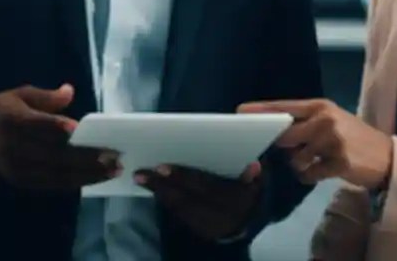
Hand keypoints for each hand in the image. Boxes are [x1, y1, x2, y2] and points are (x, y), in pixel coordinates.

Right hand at [0, 83, 118, 189]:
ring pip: (55, 174)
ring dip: (86, 174)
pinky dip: (72, 182)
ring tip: (111, 171)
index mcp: (13, 120)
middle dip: (86, 158)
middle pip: (53, 154)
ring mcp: (17, 167)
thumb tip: (70, 91)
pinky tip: (92, 179)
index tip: (77, 129)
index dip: (55, 127)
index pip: (37, 125)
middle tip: (114, 157)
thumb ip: (46, 96)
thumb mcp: (19, 95)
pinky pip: (49, 184)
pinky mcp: (19, 180)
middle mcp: (15, 146)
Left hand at [134, 162, 263, 240]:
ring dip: (159, 192)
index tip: (162, 167)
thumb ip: (254, 175)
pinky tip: (152, 187)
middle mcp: (220, 218)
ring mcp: (208, 226)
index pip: (206, 189)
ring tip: (140, 177)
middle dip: (163, 185)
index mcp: (236, 203)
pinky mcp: (199, 230)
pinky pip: (179, 214)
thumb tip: (255, 166)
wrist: (248, 220)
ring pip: (180, 208)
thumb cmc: (247, 190)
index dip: (184, 178)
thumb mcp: (256, 182)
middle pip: (187, 199)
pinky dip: (165, 200)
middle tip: (141, 172)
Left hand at [238, 99, 392, 189]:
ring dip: (301, 164)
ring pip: (296, 158)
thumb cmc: (355, 138)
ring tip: (318, 161)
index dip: (261, 110)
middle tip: (289, 150)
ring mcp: (331, 140)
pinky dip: (311, 177)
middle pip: (285, 134)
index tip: (240, 111)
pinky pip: (309, 174)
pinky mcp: (338, 161)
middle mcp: (324, 120)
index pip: (284, 107)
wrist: (387, 157)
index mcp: (320, 106)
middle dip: (281, 145)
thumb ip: (306, 123)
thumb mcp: (332, 121)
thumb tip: (277, 134)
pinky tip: (323, 172)